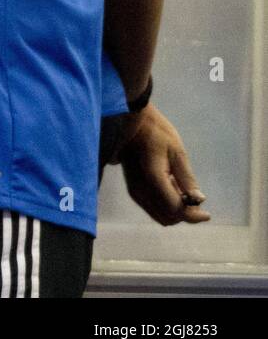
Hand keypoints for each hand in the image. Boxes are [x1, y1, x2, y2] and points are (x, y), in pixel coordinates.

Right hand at [116, 104, 209, 225]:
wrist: (130, 121)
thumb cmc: (156, 131)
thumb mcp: (177, 151)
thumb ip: (186, 178)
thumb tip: (199, 200)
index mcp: (153, 179)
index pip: (175, 209)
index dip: (193, 215)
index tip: (207, 214)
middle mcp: (140, 189)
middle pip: (167, 217)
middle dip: (184, 214)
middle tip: (193, 197)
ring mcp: (134, 189)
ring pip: (158, 215)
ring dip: (174, 209)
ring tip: (180, 188)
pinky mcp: (132, 187)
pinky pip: (151, 207)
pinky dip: (165, 205)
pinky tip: (170, 186)